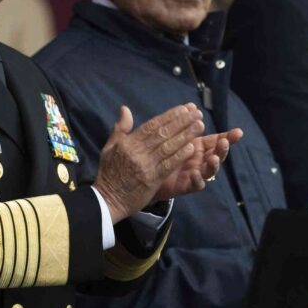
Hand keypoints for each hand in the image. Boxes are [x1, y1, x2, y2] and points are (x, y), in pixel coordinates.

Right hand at [94, 104, 205, 221]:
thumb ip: (120, 128)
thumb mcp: (109, 147)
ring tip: (199, 126)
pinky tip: (191, 148)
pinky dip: (180, 155)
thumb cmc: (109, 173)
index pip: (152, 125)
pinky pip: (168, 165)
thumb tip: (125, 109)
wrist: (108, 199)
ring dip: (185, 135)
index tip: (184, 108)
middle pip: (163, 133)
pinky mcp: (152, 180)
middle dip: (182, 122)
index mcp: (128, 143)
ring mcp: (145, 166)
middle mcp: (137, 152)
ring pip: (168, 147)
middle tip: (197, 113)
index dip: (169, 116)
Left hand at [152, 127, 243, 199]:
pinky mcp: (187, 186)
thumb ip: (184, 124)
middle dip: (222, 149)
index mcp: (199, 146)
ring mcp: (196, 173)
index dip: (228, 137)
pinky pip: (196, 184)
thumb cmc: (163, 153)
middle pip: (217, 154)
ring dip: (214, 164)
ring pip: (210, 170)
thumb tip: (192, 106)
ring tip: (213, 158)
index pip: (216, 140)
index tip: (238, 132)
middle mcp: (200, 160)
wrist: (149, 174)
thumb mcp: (174, 136)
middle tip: (223, 142)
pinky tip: (195, 174)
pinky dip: (198, 180)